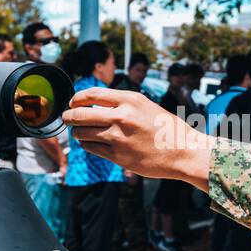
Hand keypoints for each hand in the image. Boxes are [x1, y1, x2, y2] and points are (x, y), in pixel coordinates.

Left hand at [63, 87, 215, 185]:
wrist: (184, 152)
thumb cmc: (168, 129)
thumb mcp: (147, 106)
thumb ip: (124, 104)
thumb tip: (98, 105)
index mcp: (130, 100)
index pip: (91, 94)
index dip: (76, 99)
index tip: (72, 103)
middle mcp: (122, 116)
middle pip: (80, 114)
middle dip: (69, 117)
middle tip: (67, 119)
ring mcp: (118, 137)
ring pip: (82, 133)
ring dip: (78, 133)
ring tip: (80, 133)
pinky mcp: (118, 156)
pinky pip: (91, 148)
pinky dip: (87, 145)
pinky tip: (91, 143)